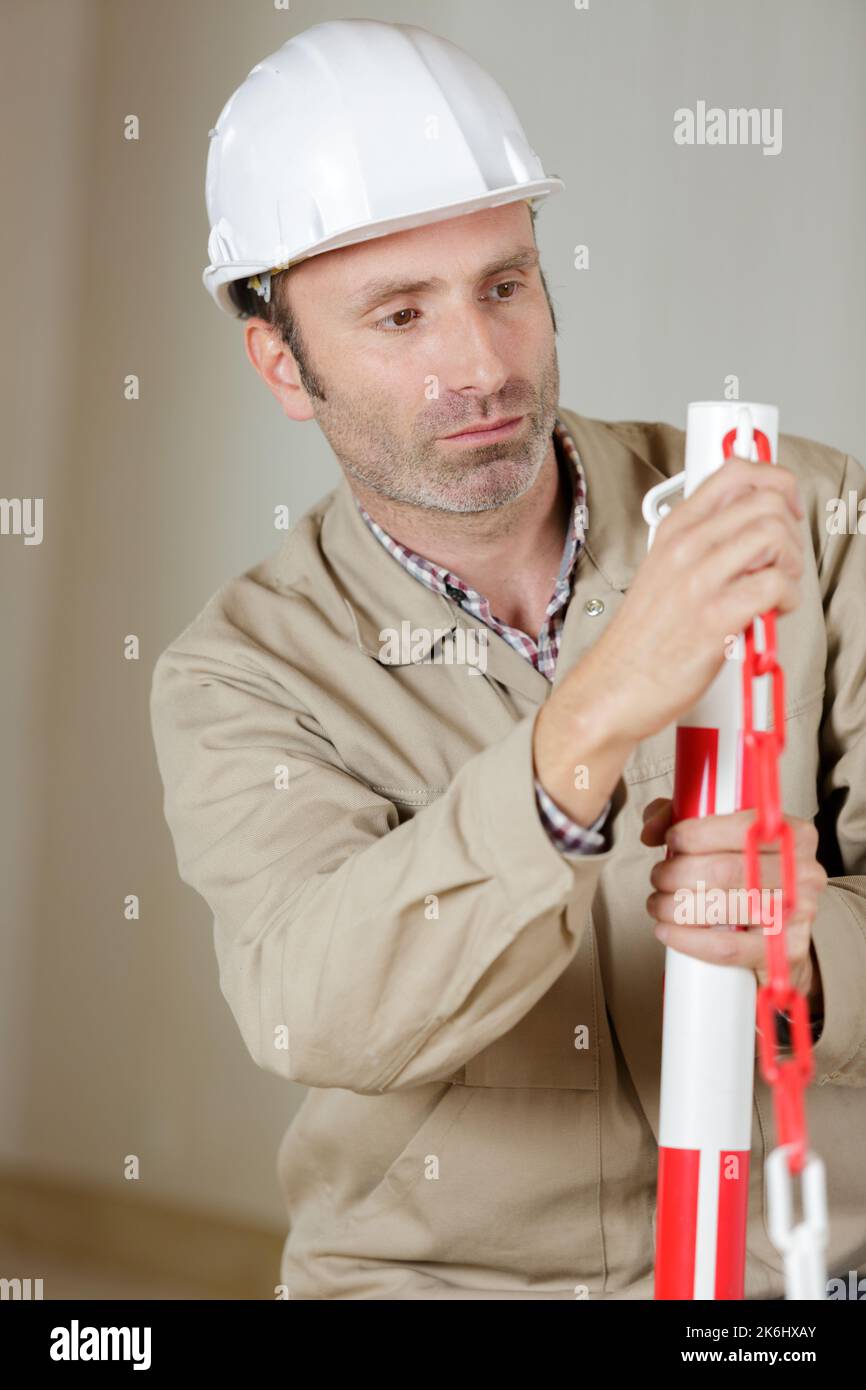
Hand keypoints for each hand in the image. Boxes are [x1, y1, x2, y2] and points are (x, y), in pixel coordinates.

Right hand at [557, 455, 804, 746]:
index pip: (736, 472)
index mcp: (674, 531)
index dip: (775, 484)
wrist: (611, 688)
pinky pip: (774, 586)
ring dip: (791, 564)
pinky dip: (787, 600)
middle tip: (781, 560)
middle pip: (766, 500)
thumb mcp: (662, 572)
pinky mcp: (714, 619)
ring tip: (777, 588)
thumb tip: (752, 533)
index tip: (783, 509)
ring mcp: (698, 581)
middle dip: (790, 530)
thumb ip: (703, 546)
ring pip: (774, 535)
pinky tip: (771, 613)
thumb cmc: (641, 640)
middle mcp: (685, 547)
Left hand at [641, 798, 826, 1009]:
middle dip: (677, 873)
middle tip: (658, 877)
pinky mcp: (786, 951)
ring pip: (723, 908)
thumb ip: (681, 815)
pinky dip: (689, 940)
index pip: (742, 828)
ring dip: (675, 907)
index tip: (670, 839)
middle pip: (726, 871)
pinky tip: (667, 931)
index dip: (696, 834)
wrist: (778, 925)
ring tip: (657, 904)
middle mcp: (804, 872)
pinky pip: (727, 948)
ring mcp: (799, 914)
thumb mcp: (719, 832)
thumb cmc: (747, 872)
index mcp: (793, 834)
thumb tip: (651, 830)